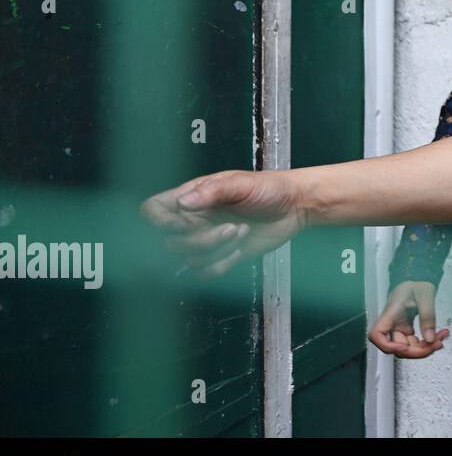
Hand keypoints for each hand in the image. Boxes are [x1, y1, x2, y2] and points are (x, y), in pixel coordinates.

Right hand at [139, 169, 306, 277]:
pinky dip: (221, 266)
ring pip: (187, 259)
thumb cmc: (270, 188)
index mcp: (192, 197)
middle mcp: (193, 220)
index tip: (185, 224)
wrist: (295, 207)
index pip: (152, 211)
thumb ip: (212, 191)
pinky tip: (240, 250)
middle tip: (230, 227)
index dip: (160, 222)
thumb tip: (183, 201)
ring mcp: (205, 239)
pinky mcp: (220, 256)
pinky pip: (204, 272)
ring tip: (240, 232)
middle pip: (167, 242)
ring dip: (215, 251)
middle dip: (199, 240)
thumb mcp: (242, 183)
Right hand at [369, 281, 449, 357]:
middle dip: (419, 351)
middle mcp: (392, 325)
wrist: (419, 282)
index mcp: (390, 313)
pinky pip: (415, 344)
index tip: (405, 347)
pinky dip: (428, 344)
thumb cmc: (417, 285)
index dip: (387, 346)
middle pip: (397, 348)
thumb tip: (430, 339)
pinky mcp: (407, 332)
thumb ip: (427, 316)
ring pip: (408, 349)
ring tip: (442, 337)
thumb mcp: (425, 295)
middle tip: (438, 343)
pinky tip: (439, 337)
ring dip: (426, 348)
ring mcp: (399, 330)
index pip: (376, 335)